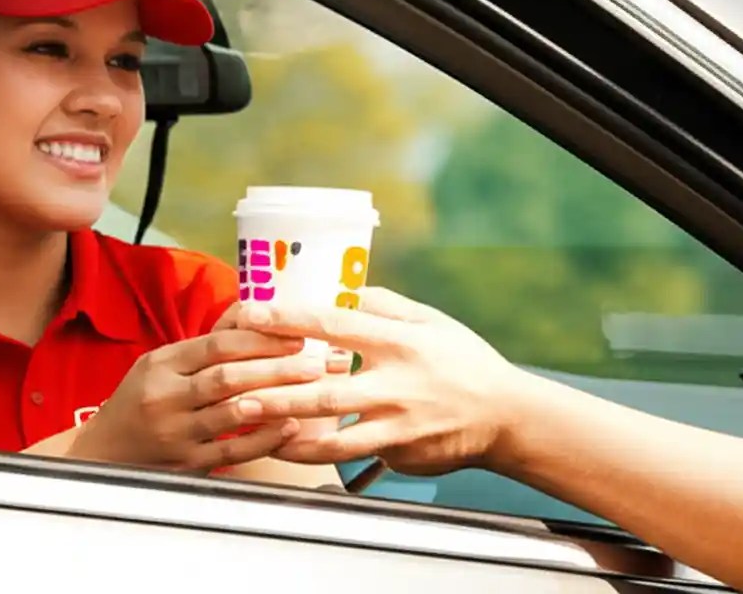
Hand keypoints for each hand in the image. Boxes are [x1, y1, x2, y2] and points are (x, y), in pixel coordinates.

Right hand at [70, 329, 350, 471]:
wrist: (103, 451)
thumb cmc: (142, 399)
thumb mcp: (161, 363)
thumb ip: (204, 344)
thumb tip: (253, 312)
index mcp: (162, 363)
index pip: (216, 345)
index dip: (259, 339)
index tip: (296, 337)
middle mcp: (166, 396)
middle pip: (228, 377)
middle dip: (278, 369)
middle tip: (317, 363)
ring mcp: (175, 432)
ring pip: (231, 413)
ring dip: (276, 401)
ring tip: (312, 392)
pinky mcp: (186, 463)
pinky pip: (232, 451)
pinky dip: (263, 439)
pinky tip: (289, 428)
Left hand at [234, 288, 530, 474]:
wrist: (507, 417)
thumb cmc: (462, 360)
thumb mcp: (429, 320)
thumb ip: (382, 304)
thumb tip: (339, 287)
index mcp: (400, 342)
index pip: (335, 326)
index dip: (290, 319)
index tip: (251, 313)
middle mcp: (398, 385)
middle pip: (326, 391)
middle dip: (276, 393)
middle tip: (235, 391)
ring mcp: (399, 425)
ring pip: (334, 436)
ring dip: (287, 434)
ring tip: (249, 426)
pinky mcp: (401, 453)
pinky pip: (353, 454)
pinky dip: (316, 454)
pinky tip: (282, 448)